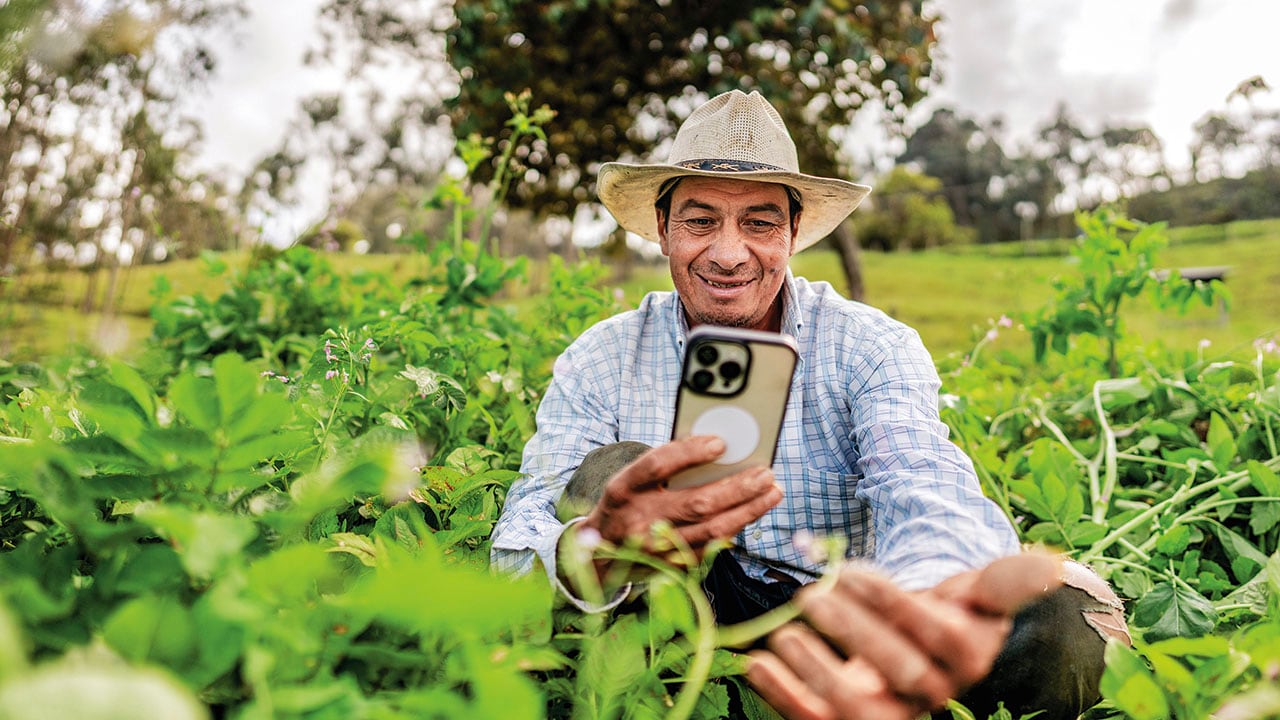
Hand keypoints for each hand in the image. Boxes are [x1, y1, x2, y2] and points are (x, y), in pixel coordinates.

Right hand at [569, 435, 782, 580]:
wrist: (601, 557)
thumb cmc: (627, 506)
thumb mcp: (632, 481)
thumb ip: (666, 466)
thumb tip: (717, 448)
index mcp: (623, 490)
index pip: (657, 465)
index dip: (690, 453)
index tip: (720, 443)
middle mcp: (638, 522)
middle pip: (697, 503)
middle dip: (738, 488)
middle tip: (766, 473)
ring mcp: (656, 550)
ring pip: (713, 531)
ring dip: (748, 511)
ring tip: (772, 492)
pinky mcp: (673, 569)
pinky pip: (713, 546)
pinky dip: (736, 528)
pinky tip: (751, 513)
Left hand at [747, 553, 1062, 719]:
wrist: (927, 656)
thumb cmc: (949, 614)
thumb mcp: (978, 593)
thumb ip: (1004, 580)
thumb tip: (1048, 567)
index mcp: (968, 653)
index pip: (931, 628)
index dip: (890, 599)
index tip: (849, 569)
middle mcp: (936, 692)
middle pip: (897, 667)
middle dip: (852, 629)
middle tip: (812, 594)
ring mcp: (895, 715)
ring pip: (858, 705)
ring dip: (815, 668)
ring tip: (781, 632)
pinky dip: (782, 695)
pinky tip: (755, 663)